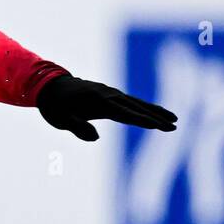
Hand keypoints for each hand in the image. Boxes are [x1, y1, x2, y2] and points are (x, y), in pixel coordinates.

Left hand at [36, 73, 177, 141]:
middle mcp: (108, 95)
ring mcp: (110, 93)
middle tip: (174, 126)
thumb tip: (96, 138)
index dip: (142, 121)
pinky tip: (154, 112)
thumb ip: (77, 127)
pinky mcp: (109, 94)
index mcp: (98, 102)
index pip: (125, 114)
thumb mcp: (60, 119)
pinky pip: (131, 100)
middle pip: (136, 107)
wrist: (48, 85)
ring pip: (137, 102)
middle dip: (156, 117)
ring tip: (174, 119)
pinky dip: (145, 106)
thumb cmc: (54, 106)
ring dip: (155, 110)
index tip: (159, 126)